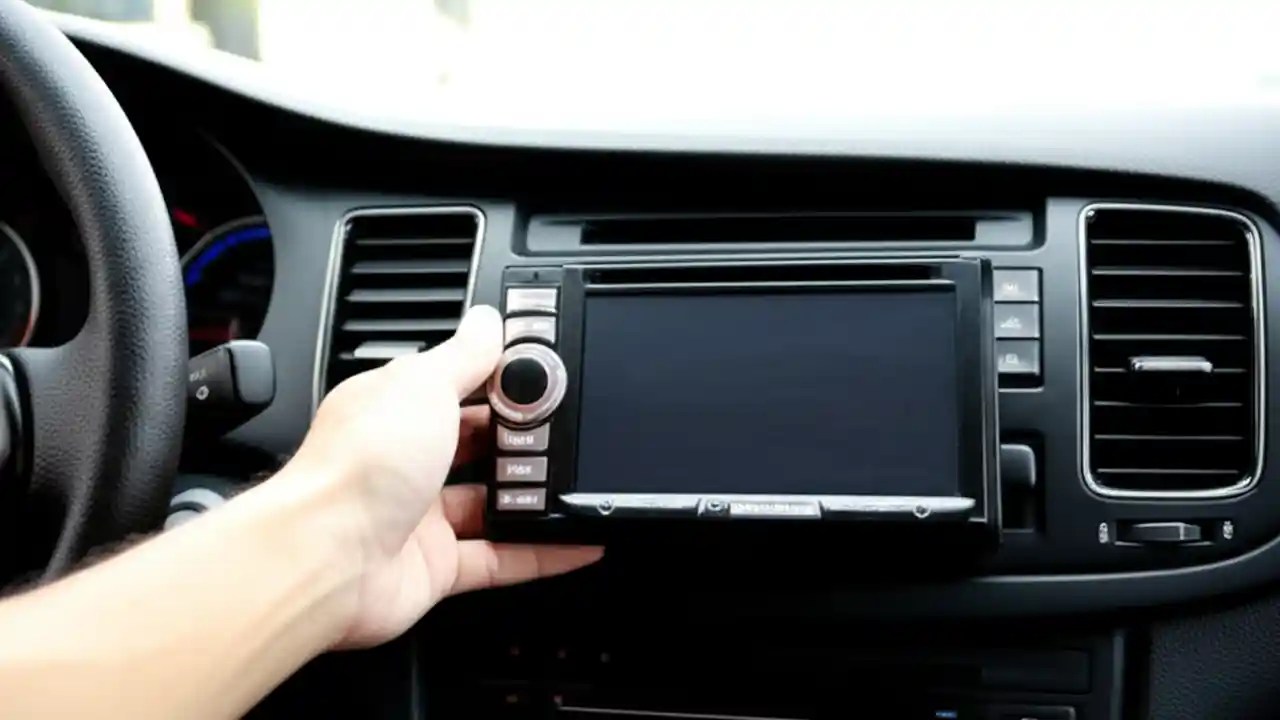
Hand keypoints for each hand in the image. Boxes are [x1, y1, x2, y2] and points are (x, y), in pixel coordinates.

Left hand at [288, 305, 601, 647]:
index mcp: (393, 409)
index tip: (544, 380)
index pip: (454, 386)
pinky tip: (577, 544)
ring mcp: (419, 517)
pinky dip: (541, 554)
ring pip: (491, 504)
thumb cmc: (357, 467)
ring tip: (575, 485)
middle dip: (521, 442)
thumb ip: (464, 356)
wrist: (326, 559)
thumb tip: (487, 320)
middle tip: (566, 433)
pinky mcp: (436, 567)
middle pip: (476, 446)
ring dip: (532, 498)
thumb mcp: (423, 386)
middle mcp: (403, 461)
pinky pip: (500, 559)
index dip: (500, 381)